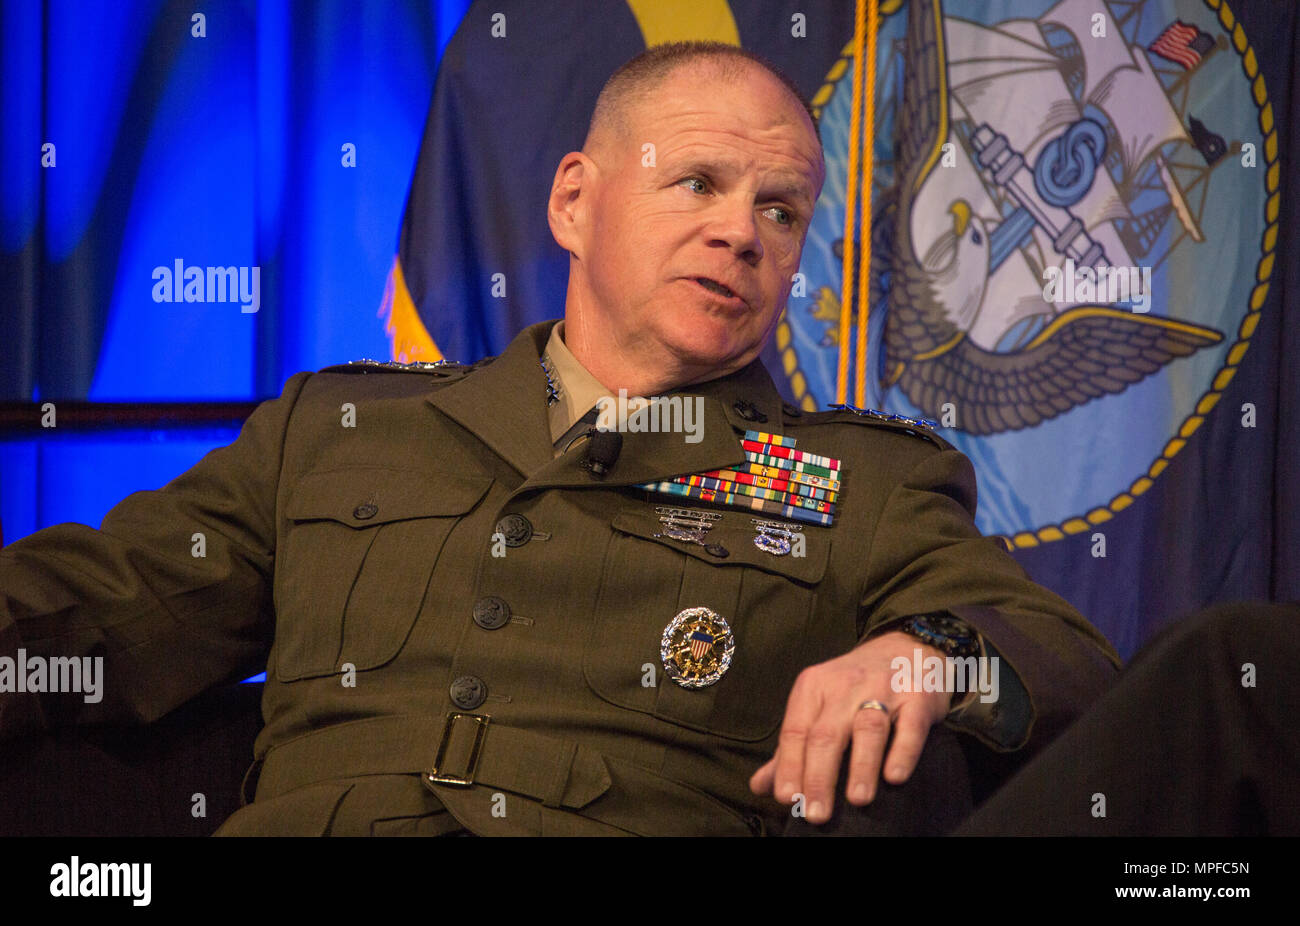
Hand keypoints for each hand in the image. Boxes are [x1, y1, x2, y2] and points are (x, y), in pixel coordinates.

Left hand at [748, 630, 951, 823]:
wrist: (906, 648)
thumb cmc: (854, 688)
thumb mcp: (819, 705)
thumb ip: (792, 748)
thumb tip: (760, 786)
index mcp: (813, 687)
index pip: (796, 731)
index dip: (789, 766)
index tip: (786, 798)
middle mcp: (845, 686)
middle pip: (826, 733)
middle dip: (819, 776)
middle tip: (816, 813)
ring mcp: (883, 690)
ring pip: (867, 728)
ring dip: (862, 765)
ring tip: (857, 800)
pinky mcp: (917, 698)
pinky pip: (910, 726)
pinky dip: (903, 752)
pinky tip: (895, 777)